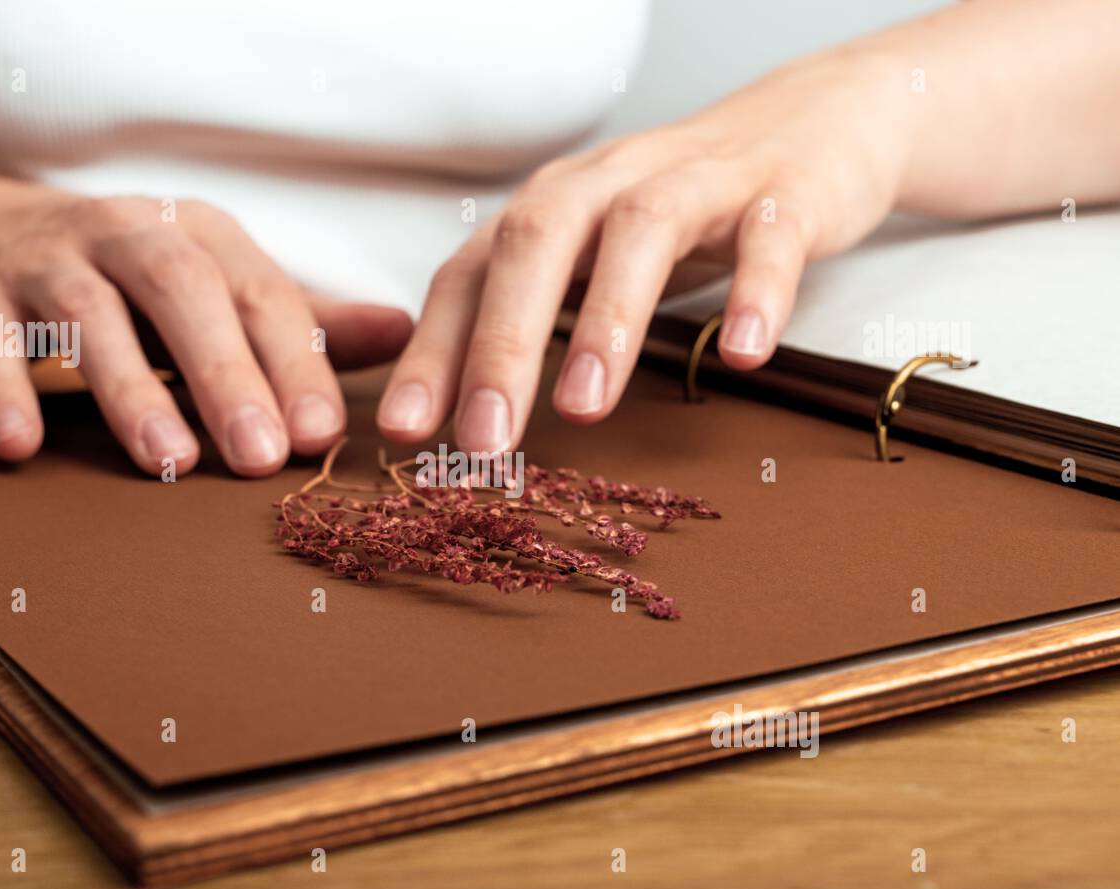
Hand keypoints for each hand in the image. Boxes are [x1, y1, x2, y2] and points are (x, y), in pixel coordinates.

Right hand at [0, 185, 411, 474]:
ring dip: (130, 390)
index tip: (321, 434)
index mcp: (200, 234)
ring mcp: (45, 256)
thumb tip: (406, 334)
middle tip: (260, 457)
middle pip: (182, 292)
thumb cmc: (135, 285)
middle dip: (225, 375)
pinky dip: (2, 388)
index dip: (293, 362)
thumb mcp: (220, 289)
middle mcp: (125, 232)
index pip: (261, 293)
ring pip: (89, 315)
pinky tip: (21, 448)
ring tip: (168, 462)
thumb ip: (303, 321)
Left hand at [377, 50, 916, 452]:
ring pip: (640, 232)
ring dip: (604, 322)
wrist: (811, 123)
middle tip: (484, 439)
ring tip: (583, 408)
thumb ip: (529, 313)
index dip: (431, 349)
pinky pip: (769, 236)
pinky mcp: (784, 192)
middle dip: (501, 345)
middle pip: (536, 244)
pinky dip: (755, 292)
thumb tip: (455, 405)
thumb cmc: (679, 210)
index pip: (471, 273)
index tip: (402, 430)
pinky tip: (742, 354)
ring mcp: (697, 183)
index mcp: (552, 207)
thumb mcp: (588, 255)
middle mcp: (609, 184)